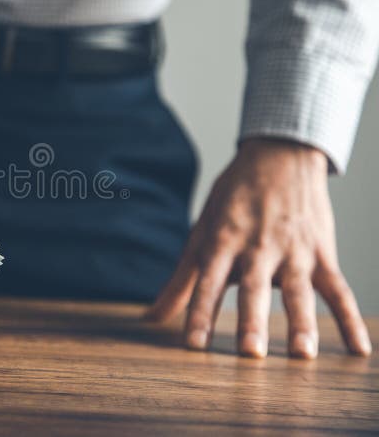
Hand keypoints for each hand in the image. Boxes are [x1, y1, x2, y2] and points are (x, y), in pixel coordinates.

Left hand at [146, 138, 371, 357]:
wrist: (280, 155)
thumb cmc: (233, 199)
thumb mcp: (202, 231)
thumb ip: (181, 280)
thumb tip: (151, 318)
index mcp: (222, 241)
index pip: (208, 282)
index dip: (200, 312)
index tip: (194, 344)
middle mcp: (257, 247)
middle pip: (253, 288)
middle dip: (252, 320)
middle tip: (250, 352)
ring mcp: (293, 250)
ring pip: (298, 290)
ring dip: (301, 322)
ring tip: (302, 353)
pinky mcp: (321, 252)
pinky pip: (338, 289)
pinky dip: (349, 319)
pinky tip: (359, 349)